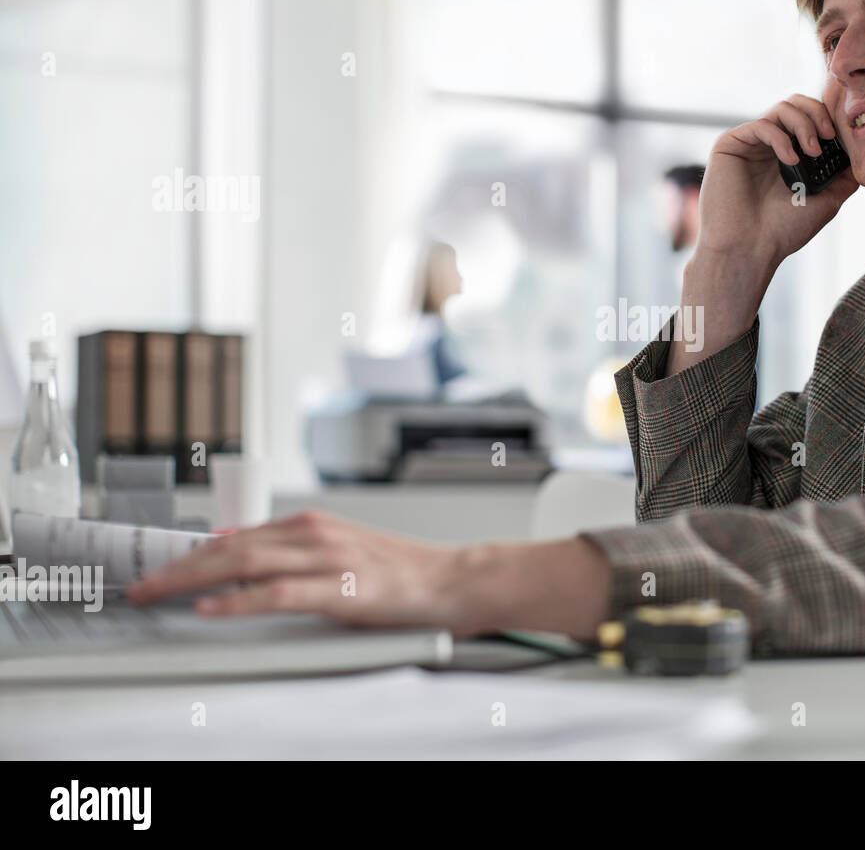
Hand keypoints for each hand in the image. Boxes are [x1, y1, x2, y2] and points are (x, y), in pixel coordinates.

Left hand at [126, 510, 613, 638]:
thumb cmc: (402, 573)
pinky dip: (243, 600)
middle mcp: (315, 534)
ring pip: (246, 562)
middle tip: (139, 584)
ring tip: (159, 593)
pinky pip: (281, 593)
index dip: (187, 553)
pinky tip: (214, 607)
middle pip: (229, 547)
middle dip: (177, 566)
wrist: (456, 580)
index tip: (152, 567)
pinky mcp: (345, 588)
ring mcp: (330, 559)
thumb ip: (288, 551)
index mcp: (311, 526)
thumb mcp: (338, 552)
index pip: (233, 537)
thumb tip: (233, 542)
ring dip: (194, 579)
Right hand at [699, 93, 858, 267]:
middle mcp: (769, 145)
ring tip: (813, 151)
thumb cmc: (783, 231)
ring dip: (803, 124)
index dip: (828, 119)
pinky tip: (790, 160)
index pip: (810, 119)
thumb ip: (843, 176)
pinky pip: (761, 125)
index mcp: (789, 155)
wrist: (748, 249)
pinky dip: (781, 138)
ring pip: (781, 108)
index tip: (841, 137)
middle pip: (796, 104)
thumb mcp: (826, 201)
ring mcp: (750, 144)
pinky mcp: (730, 145)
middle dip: (817, 113)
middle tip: (828, 135)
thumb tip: (862, 155)